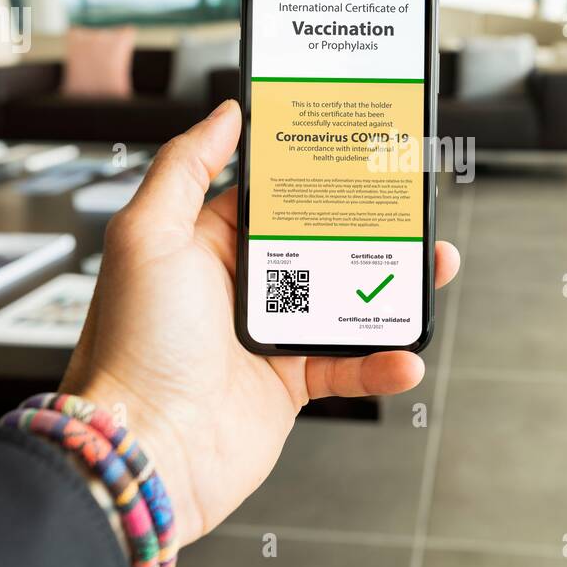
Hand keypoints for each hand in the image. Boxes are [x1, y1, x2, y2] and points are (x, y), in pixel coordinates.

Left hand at [60, 100, 459, 544]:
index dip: (312, 171)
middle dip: (370, 224)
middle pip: (321, 241)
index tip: (354, 148)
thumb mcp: (147, 236)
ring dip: (392, 285)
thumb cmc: (134, 347)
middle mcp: (239, 286)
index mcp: (204, 244)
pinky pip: (350, 365)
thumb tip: (222, 115)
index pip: (270, 195)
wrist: (148, 451)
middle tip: (412, 204)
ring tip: (433, 266)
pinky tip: (404, 354)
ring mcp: (269, 335)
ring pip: (345, 298)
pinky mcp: (292, 383)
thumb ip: (185, 167)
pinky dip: (382, 362)